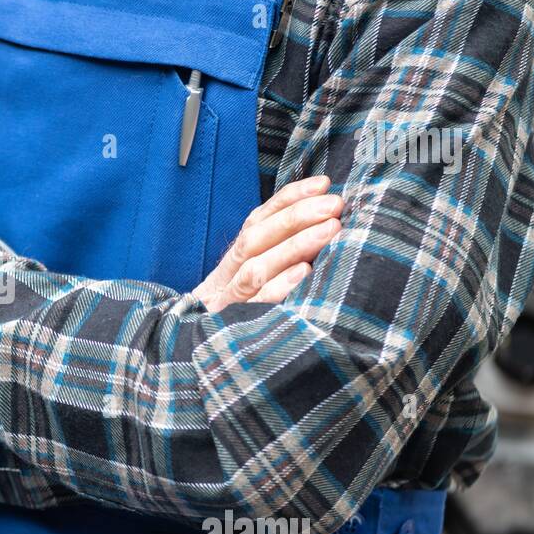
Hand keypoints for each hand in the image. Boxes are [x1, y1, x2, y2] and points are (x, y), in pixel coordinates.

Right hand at [193, 176, 342, 313]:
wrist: (200, 350)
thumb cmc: (242, 309)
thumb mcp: (256, 275)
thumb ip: (280, 250)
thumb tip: (326, 221)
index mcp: (235, 257)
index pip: (259, 218)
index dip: (290, 198)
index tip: (323, 184)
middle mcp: (228, 273)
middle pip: (256, 238)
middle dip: (296, 217)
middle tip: (334, 205)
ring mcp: (229, 300)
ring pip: (256, 267)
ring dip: (294, 245)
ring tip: (330, 230)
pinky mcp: (234, 325)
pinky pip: (257, 304)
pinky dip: (279, 286)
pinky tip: (305, 273)